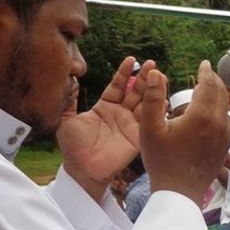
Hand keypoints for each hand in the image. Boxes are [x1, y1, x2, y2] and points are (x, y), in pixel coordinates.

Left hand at [57, 57, 146, 201]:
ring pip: (145, 103)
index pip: (118, 86)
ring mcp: (130, 125)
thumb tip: (69, 79)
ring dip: (152, 89)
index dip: (124, 73)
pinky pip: (149, 121)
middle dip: (143, 77)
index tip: (131, 60)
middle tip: (152, 64)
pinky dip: (157, 108)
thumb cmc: (73, 147)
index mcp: (105, 107)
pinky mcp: (138, 137)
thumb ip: (69, 100)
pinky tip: (162, 96)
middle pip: (135, 91)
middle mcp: (120, 114)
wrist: (82, 169)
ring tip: (159, 75)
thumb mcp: (66, 119)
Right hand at [137, 60, 229, 206]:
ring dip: (219, 94)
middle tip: (207, 73)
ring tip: (209, 88)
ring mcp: (225, 136)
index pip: (209, 85)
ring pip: (226, 107)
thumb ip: (153, 98)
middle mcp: (219, 123)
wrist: (179, 193)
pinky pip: (226, 121)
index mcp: (201, 116)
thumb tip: (156, 72)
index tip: (204, 63)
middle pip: (221, 93)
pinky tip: (211, 111)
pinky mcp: (225, 146)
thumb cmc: (161, 161)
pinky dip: (220, 109)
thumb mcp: (150, 129)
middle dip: (214, 80)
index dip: (207, 72)